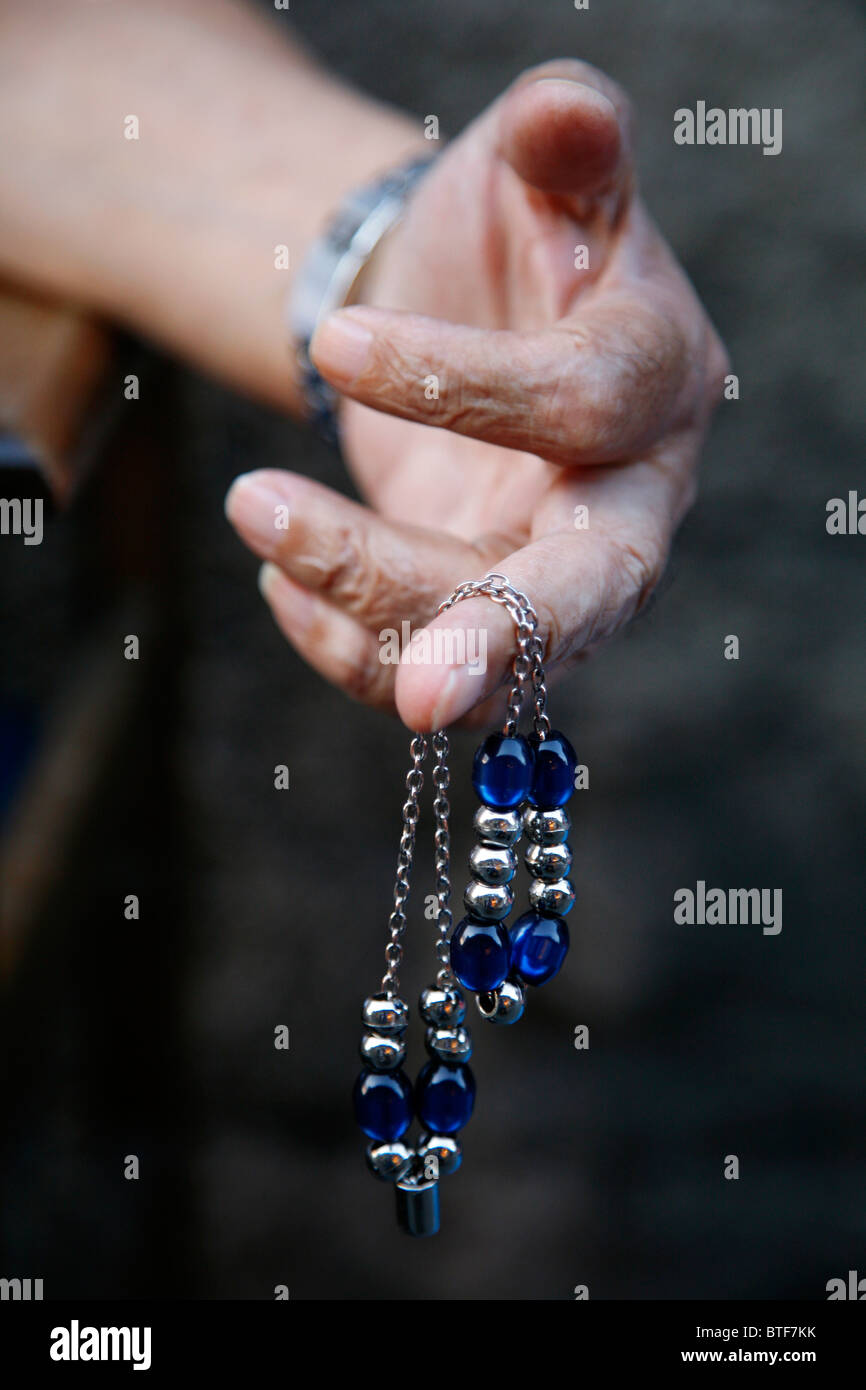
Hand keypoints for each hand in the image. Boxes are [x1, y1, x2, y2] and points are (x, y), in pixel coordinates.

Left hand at [226, 60, 728, 730]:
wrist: (469, 313)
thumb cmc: (509, 237)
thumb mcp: (534, 168)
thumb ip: (561, 137)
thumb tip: (564, 107)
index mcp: (659, 372)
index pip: (585, 406)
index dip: (464, 386)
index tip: (335, 343)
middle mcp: (634, 493)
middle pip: (593, 589)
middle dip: (501, 639)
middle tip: (418, 692)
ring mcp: (563, 567)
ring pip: (491, 649)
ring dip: (368, 611)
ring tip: (257, 510)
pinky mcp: (492, 613)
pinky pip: (427, 667)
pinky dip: (344, 643)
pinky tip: (282, 576)